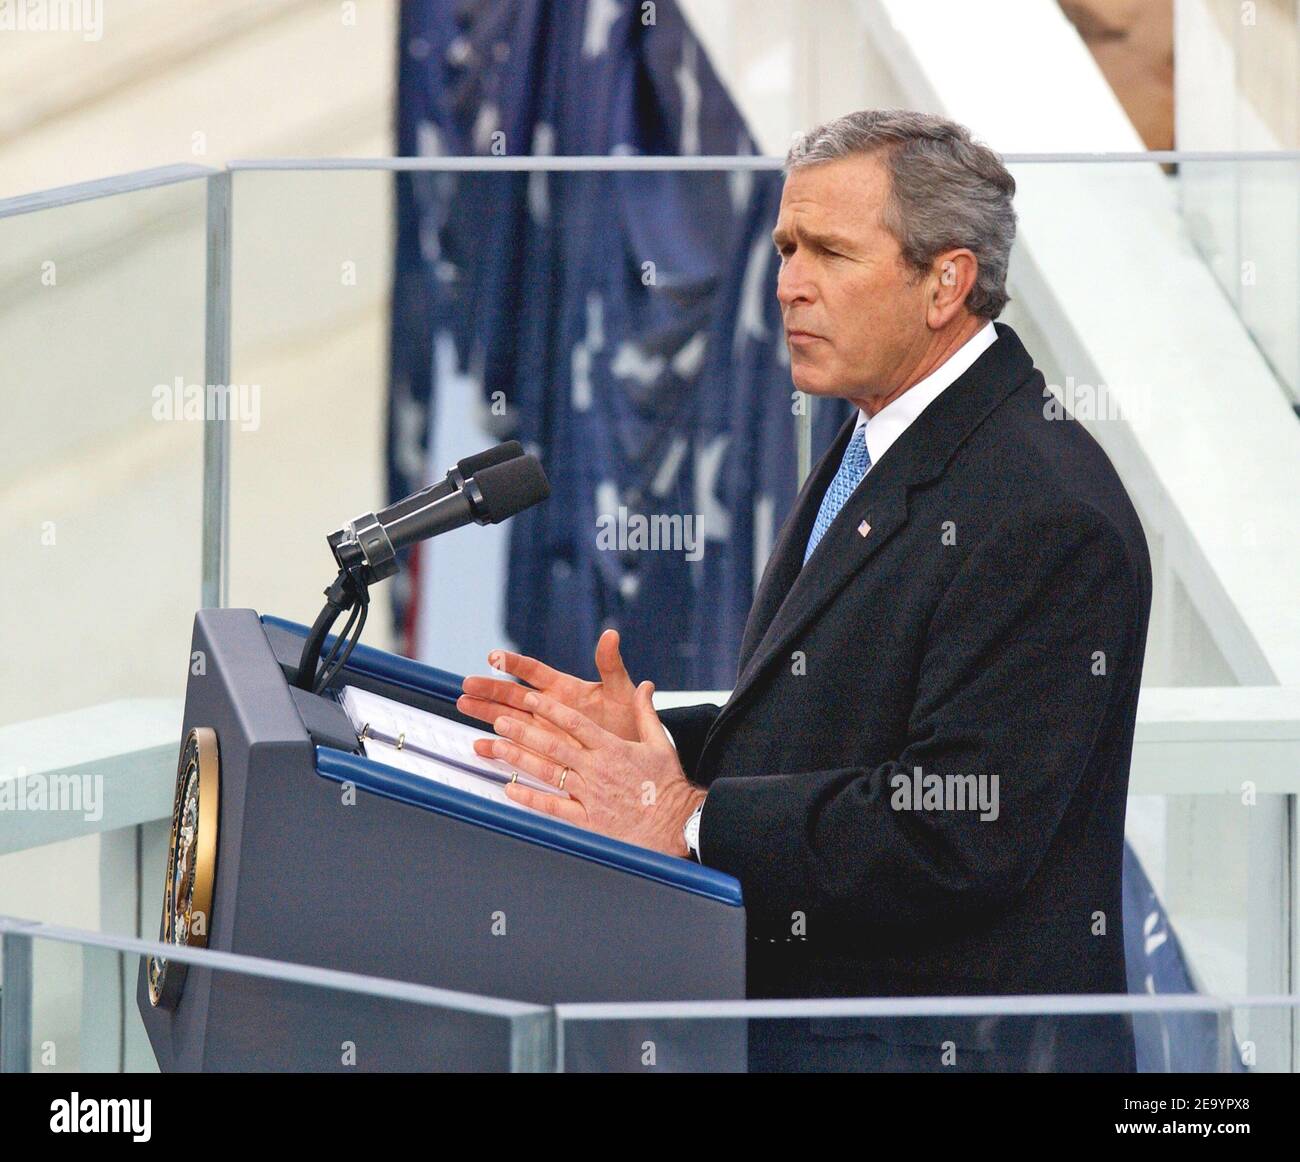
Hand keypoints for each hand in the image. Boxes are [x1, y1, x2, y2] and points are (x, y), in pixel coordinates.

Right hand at [457, 629, 640, 747]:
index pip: (533, 671)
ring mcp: (542, 730)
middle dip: (490, 687)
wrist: (632, 758)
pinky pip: (515, 747)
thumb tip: (611, 635)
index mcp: (564, 688)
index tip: (494, 656)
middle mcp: (548, 706)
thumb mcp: (622, 693)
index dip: (513, 663)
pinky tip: (481, 745)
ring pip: (507, 716)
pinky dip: (497, 747)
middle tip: (468, 684)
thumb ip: (611, 666)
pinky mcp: (541, 752)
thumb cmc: (627, 721)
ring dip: (485, 710)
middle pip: (512, 693)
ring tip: (463, 704)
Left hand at [473, 679, 706, 856]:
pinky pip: (552, 806)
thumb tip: (645, 685)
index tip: (530, 698)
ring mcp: (589, 794)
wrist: (675, 824)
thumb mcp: (659, 743)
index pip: (575, 723)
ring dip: (519, 759)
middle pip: (553, 745)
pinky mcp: (587, 819)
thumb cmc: (667, 784)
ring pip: (547, 773)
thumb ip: (646, 712)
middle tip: (499, 719)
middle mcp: (596, 769)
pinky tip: (510, 789)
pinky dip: (530, 798)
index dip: (550, 709)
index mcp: (612, 748)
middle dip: (523, 731)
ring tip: (496, 746)